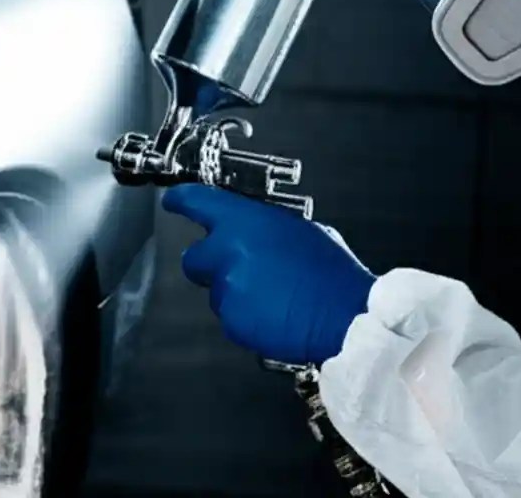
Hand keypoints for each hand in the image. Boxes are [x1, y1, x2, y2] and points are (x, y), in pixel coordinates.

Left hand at [163, 184, 375, 364]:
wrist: (346, 317)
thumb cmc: (332, 274)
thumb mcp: (302, 231)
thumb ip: (265, 228)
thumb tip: (256, 230)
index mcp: (245, 221)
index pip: (197, 201)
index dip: (182, 199)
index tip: (174, 199)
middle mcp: (228, 252)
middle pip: (194, 258)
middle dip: (211, 264)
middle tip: (239, 269)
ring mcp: (227, 289)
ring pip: (216, 291)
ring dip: (235, 292)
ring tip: (273, 296)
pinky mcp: (232, 321)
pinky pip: (230, 316)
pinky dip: (246, 316)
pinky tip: (275, 313)